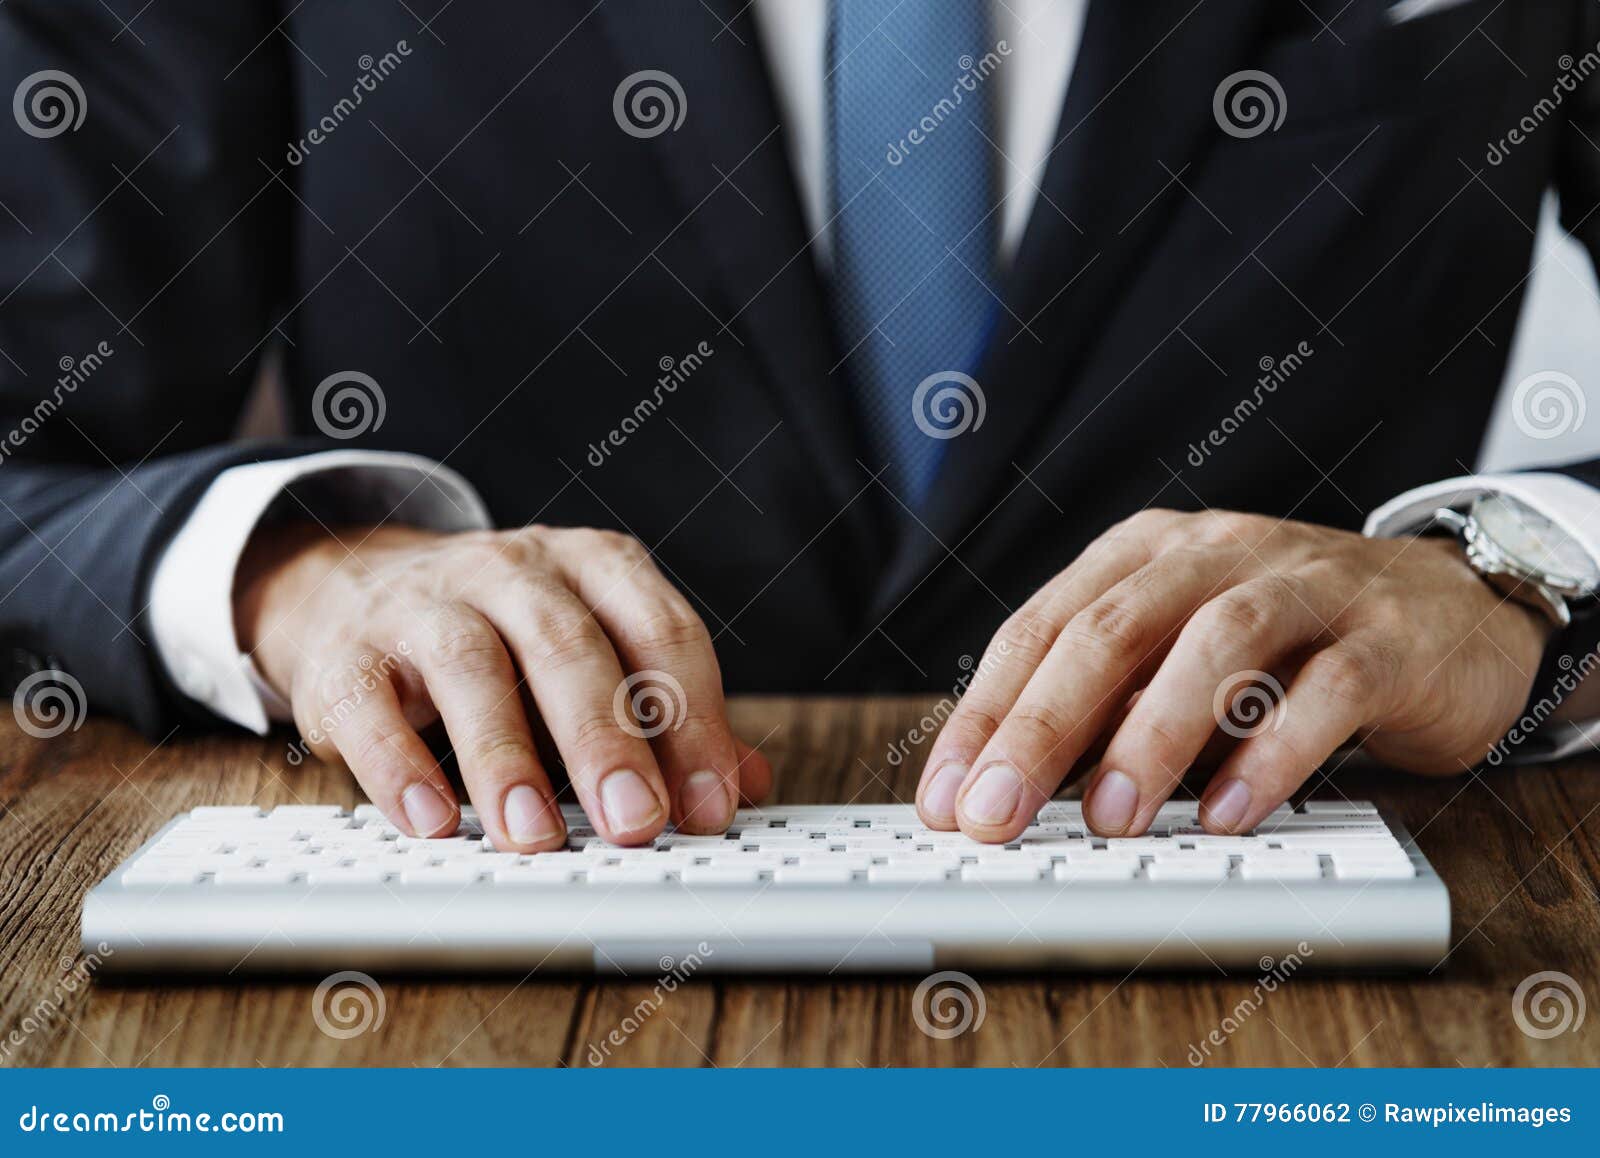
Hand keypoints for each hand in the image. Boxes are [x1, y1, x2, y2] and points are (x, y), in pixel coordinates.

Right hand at [236, 523, 769, 849]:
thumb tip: (746, 786)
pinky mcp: (347, 654)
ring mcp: (424, 605)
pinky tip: (431, 822)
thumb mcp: (595, 661)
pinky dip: (399, 766)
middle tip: (637, 823)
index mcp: (592, 567)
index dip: (693, 719)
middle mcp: (512, 570)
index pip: (660, 631)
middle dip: (608, 739)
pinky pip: (369, 704)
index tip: (711, 803)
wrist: (356, 590)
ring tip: (534, 835)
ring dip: (506, 757)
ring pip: (472, 666)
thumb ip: (667, 719)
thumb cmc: (504, 640)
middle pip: (569, 645)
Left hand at [915, 509, 1551, 840]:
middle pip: (1110, 631)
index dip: (984, 716)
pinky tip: (1228, 814)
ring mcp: (1305, 586)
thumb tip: (1008, 792)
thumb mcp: (1177, 662)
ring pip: (1214, 644)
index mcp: (1144, 556)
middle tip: (995, 816)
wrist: (1451, 610)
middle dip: (1039, 729)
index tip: (944, 800)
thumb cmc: (1285, 647)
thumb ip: (1107, 708)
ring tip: (1109, 819)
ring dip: (1152, 736)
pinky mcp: (1386, 638)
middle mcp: (1214, 554)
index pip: (1040, 628)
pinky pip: (1323, 690)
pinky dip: (1270, 754)